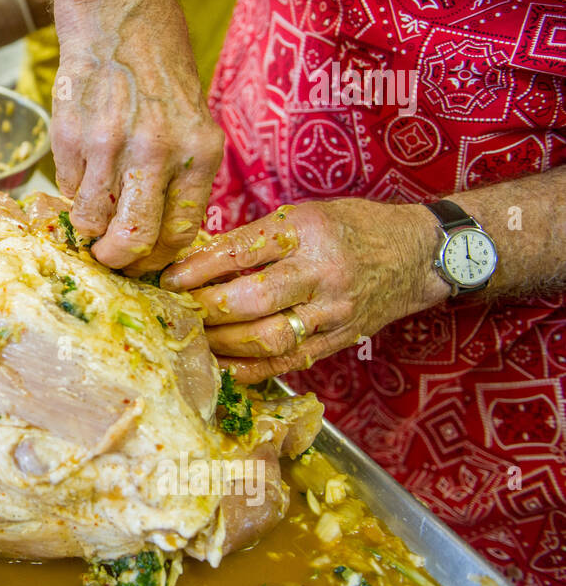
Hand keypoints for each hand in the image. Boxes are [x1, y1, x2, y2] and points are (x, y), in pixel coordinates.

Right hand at [51, 0, 221, 271]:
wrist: (114, 10)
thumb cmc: (158, 60)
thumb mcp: (191, 116)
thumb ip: (180, 170)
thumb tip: (157, 230)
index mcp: (198, 151)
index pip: (179, 233)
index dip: (157, 258)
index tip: (144, 259)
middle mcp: (157, 152)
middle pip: (134, 239)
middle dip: (118, 258)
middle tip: (109, 255)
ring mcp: (109, 146)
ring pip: (92, 220)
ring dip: (88, 225)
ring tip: (92, 209)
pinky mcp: (71, 137)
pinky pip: (69, 188)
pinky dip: (74, 188)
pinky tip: (83, 162)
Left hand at [160, 199, 450, 383]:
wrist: (416, 254)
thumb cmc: (350, 228)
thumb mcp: (303, 216)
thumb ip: (253, 239)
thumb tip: (194, 261)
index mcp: (307, 232)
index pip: (243, 251)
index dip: (200, 268)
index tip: (170, 279)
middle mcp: (322, 273)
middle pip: (255, 300)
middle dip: (208, 309)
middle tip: (178, 312)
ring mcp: (333, 311)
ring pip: (270, 338)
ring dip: (223, 343)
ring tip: (194, 338)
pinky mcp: (339, 340)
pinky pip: (288, 363)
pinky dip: (249, 369)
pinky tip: (220, 364)